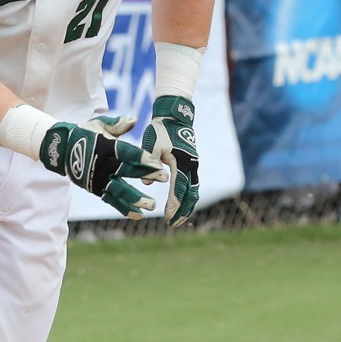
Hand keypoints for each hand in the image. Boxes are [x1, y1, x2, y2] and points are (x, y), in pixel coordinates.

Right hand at [38, 113, 165, 218]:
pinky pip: (111, 200)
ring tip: (152, 205)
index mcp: (104, 146)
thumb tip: (134, 120)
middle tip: (164, 178)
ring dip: (136, 199)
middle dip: (146, 175)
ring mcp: (97, 179)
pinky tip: (139, 214)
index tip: (158, 164)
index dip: (142, 158)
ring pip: (119, 191)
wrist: (60, 149)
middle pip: (126, 171)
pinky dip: (124, 208)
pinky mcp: (95, 189)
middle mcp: (101, 164)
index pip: (126, 153)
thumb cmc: (84, 133)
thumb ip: (117, 124)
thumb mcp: (98, 124)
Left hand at [140, 95, 200, 225]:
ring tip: (177, 220)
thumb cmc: (160, 130)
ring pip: (193, 191)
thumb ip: (149, 163)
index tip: (168, 218)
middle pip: (191, 195)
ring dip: (186, 206)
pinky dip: (187, 197)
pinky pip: (192, 185)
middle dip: (183, 211)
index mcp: (182, 162)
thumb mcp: (151, 145)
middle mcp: (191, 166)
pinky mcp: (191, 165)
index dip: (174, 205)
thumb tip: (146, 184)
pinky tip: (180, 205)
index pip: (179, 189)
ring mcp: (193, 166)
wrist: (174, 117)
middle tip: (173, 224)